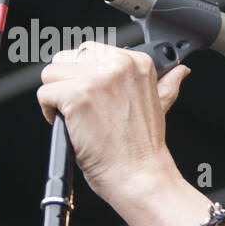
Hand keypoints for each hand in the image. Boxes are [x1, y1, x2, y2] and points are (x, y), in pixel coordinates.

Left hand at [37, 42, 188, 202]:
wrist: (139, 175)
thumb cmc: (144, 147)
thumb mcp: (160, 106)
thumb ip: (167, 83)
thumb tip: (180, 70)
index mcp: (137, 62)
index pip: (89, 51)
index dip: (85, 75)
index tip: (95, 97)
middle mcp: (118, 65)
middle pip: (66, 59)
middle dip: (67, 83)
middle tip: (86, 110)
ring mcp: (96, 79)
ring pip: (51, 74)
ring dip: (57, 97)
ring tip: (78, 118)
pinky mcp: (76, 96)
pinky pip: (44, 94)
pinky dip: (49, 112)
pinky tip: (71, 126)